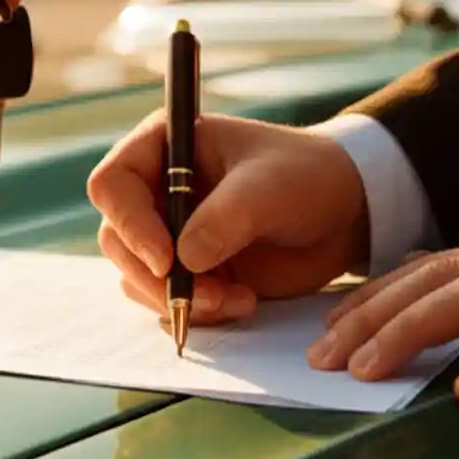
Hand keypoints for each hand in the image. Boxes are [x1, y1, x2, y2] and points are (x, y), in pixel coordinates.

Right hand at [87, 112, 368, 324]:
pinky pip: (167, 300)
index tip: (166, 258)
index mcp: (164, 147)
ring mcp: (169, 234)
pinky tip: (243, 303)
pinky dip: (199, 312)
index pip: (112, 185)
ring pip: (136, 277)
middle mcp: (156, 190)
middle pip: (117, 240)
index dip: (130, 225)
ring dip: (179, 299)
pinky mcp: (189, 271)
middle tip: (204, 295)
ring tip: (235, 300)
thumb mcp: (267, 190)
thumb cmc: (306, 178)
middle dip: (155, 276)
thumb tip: (182, 260)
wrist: (345, 212)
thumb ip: (223, 219)